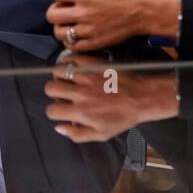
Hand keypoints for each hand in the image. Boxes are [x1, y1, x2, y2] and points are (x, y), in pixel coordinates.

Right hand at [44, 54, 178, 141]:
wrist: (142, 98)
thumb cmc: (123, 118)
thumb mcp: (102, 135)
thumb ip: (77, 135)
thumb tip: (59, 127)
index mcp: (81, 112)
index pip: (52, 110)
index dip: (54, 111)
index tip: (62, 110)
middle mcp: (81, 93)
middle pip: (50, 88)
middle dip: (54, 93)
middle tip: (64, 94)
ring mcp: (87, 77)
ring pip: (58, 71)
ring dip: (60, 77)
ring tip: (68, 80)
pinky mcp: (94, 64)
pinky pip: (72, 58)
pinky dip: (68, 60)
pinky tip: (72, 67)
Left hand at [47, 0, 179, 50]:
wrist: (144, 11)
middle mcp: (82, 14)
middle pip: (52, 15)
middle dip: (55, 9)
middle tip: (64, 8)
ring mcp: (88, 30)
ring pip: (59, 32)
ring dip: (60, 26)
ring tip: (68, 22)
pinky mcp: (95, 42)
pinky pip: (73, 45)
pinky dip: (70, 40)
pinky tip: (76, 34)